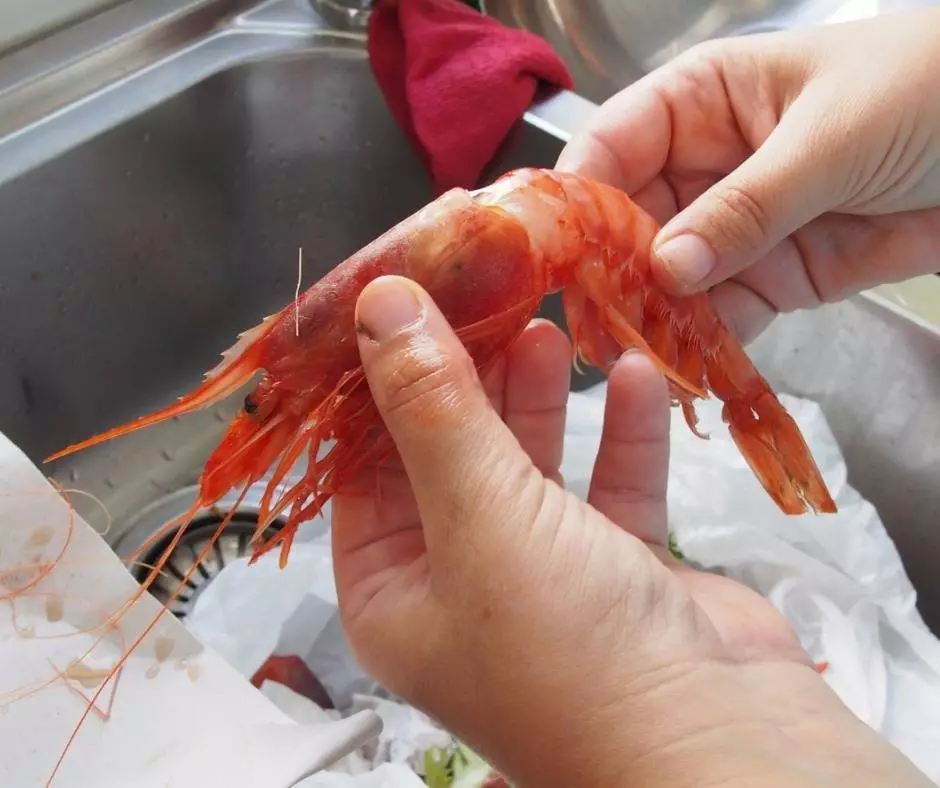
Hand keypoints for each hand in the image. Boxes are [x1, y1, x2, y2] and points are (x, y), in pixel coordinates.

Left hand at [331, 275, 930, 786]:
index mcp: (393, 592)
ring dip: (541, 398)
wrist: (713, 742)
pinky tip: (631, 375)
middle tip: (482, 301)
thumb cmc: (565, 648)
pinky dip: (620, 434)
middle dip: (469, 379)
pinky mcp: (618, 568)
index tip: (398, 307)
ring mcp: (544, 576)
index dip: (377, 386)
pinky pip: (609, 486)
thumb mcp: (479, 514)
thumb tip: (378, 307)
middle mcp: (460, 585)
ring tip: (545, 324)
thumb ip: (431, 406)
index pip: (363, 468)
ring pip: (531, 465)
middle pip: (451, 456)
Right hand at [558, 10, 939, 342]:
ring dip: (650, 319)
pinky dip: (702, 344)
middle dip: (607, 275)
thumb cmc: (931, 90)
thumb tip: (668, 266)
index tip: (556, 254)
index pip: (611, 145)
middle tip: (590, 326)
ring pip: (668, 279)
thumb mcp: (830, 138)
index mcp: (699, 102)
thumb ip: (746, 206)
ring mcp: (734, 227)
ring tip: (629, 360)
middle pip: (627, 224)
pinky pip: (721, 315)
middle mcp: (702, 166)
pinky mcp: (772, 276)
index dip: (577, 198)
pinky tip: (685, 368)